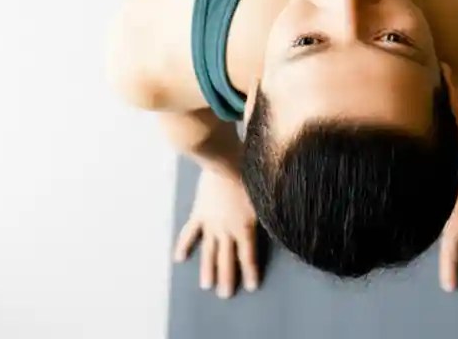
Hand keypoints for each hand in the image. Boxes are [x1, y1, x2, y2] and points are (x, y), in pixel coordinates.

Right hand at [173, 168, 258, 297]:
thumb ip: (267, 217)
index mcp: (244, 228)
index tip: (251, 287)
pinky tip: (179, 259)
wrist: (225, 162)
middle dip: (227, 278)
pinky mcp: (199, 213)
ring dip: (207, 269)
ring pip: (209, 251)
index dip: (250, 273)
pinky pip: (190, 233)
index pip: (248, 256)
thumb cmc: (250, 176)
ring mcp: (210, 223)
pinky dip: (183, 245)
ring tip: (206, 286)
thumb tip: (278, 228)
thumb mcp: (264, 199)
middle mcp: (226, 230)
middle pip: (226, 259)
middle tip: (225, 295)